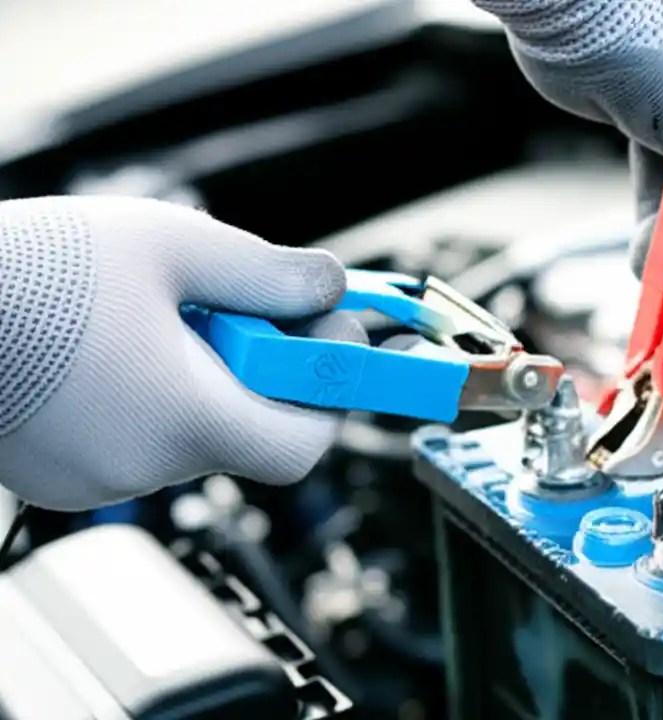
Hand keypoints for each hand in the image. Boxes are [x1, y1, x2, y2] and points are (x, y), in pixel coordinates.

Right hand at [0, 196, 366, 510]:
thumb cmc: (28, 271)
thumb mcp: (170, 244)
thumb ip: (265, 272)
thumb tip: (327, 286)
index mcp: (182, 421)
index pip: (302, 444)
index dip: (328, 390)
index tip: (325, 335)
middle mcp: (142, 467)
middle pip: (247, 430)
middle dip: (260, 366)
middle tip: (234, 304)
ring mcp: (93, 479)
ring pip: (190, 431)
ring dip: (201, 375)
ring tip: (157, 312)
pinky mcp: (57, 473)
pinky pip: (136, 438)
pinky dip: (149, 393)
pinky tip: (113, 340)